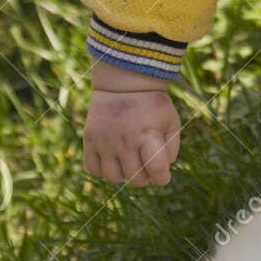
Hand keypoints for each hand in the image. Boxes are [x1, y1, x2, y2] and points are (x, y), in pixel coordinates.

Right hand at [83, 59, 180, 186]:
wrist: (123, 83)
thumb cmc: (151, 104)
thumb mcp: (170, 120)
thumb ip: (171, 147)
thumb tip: (164, 169)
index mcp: (148, 134)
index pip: (156, 168)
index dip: (162, 178)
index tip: (163, 175)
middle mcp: (125, 140)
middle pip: (135, 178)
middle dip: (145, 177)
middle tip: (146, 166)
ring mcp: (105, 141)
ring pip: (114, 177)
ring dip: (124, 175)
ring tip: (129, 162)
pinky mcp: (90, 139)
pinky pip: (93, 169)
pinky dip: (103, 170)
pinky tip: (112, 159)